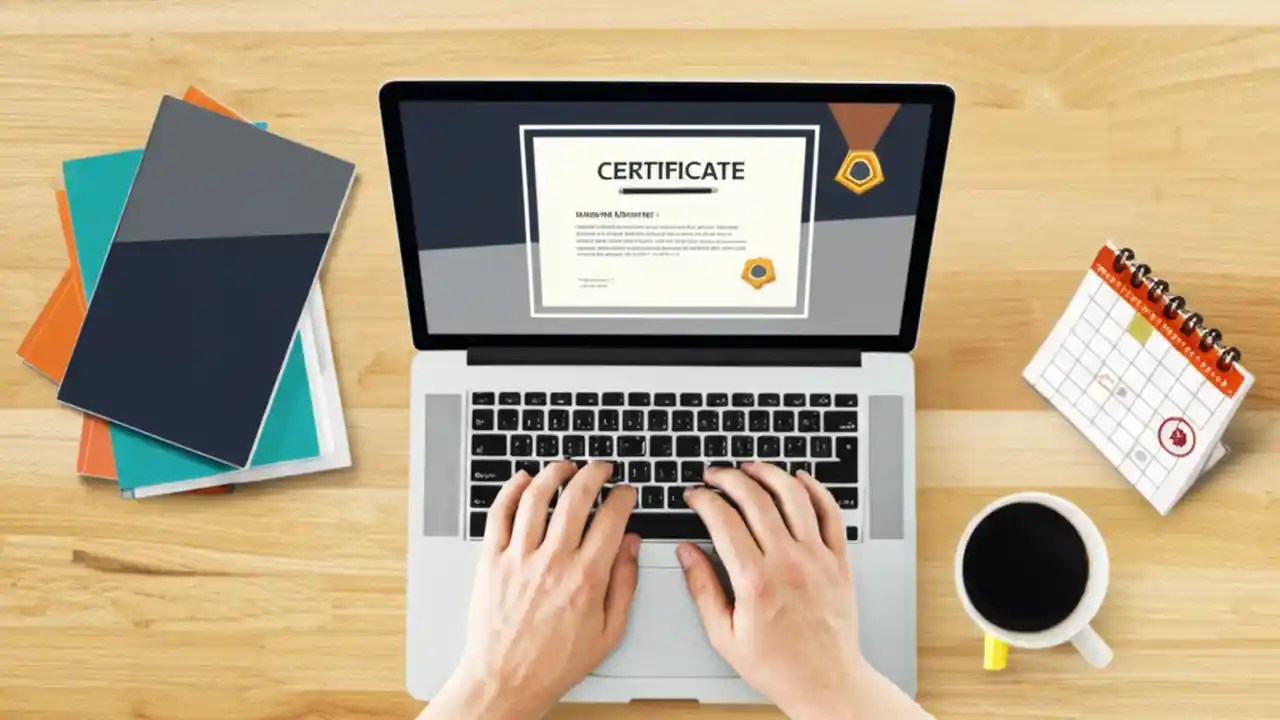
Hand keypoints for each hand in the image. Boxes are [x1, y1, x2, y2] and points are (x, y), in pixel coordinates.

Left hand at [423, 461, 639, 719]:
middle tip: (601, 468)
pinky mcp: (491, 561)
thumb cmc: (555, 663)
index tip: (626, 492)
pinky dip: (510, 490)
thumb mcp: (609, 632)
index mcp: (586, 579)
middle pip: (576, 498)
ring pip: (537, 497)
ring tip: (565, 466)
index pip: (611, 519)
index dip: (623, 497)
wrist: (505, 681)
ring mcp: (518, 559)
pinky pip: (499, 514)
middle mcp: (552, 563)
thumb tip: (632, 545)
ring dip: (554, 473)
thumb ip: (625, 583)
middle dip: (594, 473)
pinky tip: (522, 480)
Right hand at [678, 462, 928, 719]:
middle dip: (729, 478)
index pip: (723, 520)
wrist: (826, 682)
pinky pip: (831, 513)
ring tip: (750, 468)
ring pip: (793, 496)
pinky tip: (800, 479)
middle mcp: (788, 562)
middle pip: (755, 499)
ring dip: (769, 473)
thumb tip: (686, 552)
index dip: (704, 500)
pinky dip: (816, 490)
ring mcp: (817, 558)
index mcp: (755, 581)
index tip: (694, 495)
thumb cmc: (777, 666)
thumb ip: (702, 588)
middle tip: (714, 474)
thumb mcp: (724, 635)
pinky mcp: (838, 561)